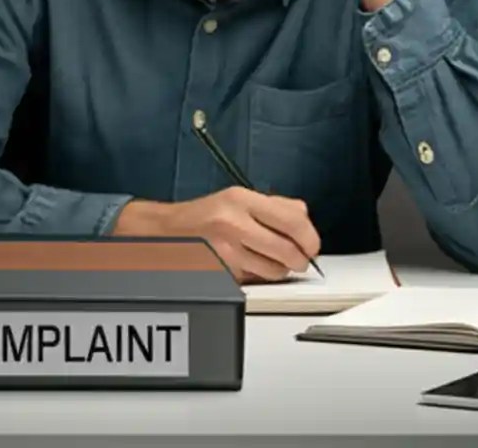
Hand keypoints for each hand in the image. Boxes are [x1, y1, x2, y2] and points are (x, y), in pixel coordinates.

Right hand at [111, 188, 321, 283]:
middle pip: (288, 250)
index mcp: (241, 200)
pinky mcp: (220, 272)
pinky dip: (259, 276)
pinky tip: (250, 265)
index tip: (311, 245)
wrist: (166, 231)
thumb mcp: (238, 198)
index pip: (293, 219)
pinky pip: (255, 279)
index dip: (310, 237)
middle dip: (300, 260)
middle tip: (299, 259)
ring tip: (270, 261)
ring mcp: (225, 250)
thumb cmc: (204, 215)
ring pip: (274, 271)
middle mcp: (233, 223)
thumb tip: (303, 218)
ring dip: (279, 271)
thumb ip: (275, 205)